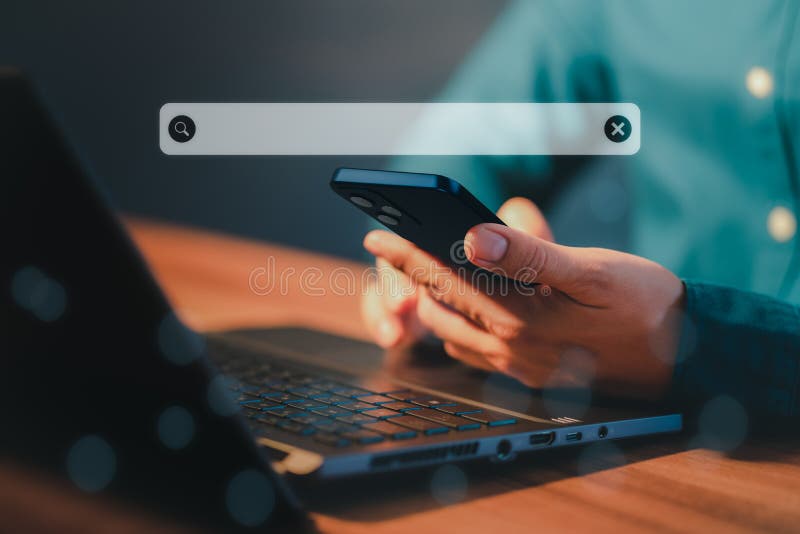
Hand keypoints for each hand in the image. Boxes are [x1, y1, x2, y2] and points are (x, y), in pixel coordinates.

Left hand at [363, 211, 684, 398]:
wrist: (686, 353)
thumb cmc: (643, 302)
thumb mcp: (592, 270)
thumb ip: (530, 256)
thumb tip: (473, 239)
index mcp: (520, 316)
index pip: (445, 278)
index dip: (407, 253)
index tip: (378, 232)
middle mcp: (510, 346)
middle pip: (439, 304)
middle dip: (409, 273)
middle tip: (391, 244)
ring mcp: (518, 365)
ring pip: (452, 332)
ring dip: (431, 301)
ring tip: (423, 274)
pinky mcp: (531, 374)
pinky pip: (475, 353)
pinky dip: (457, 326)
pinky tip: (461, 311)